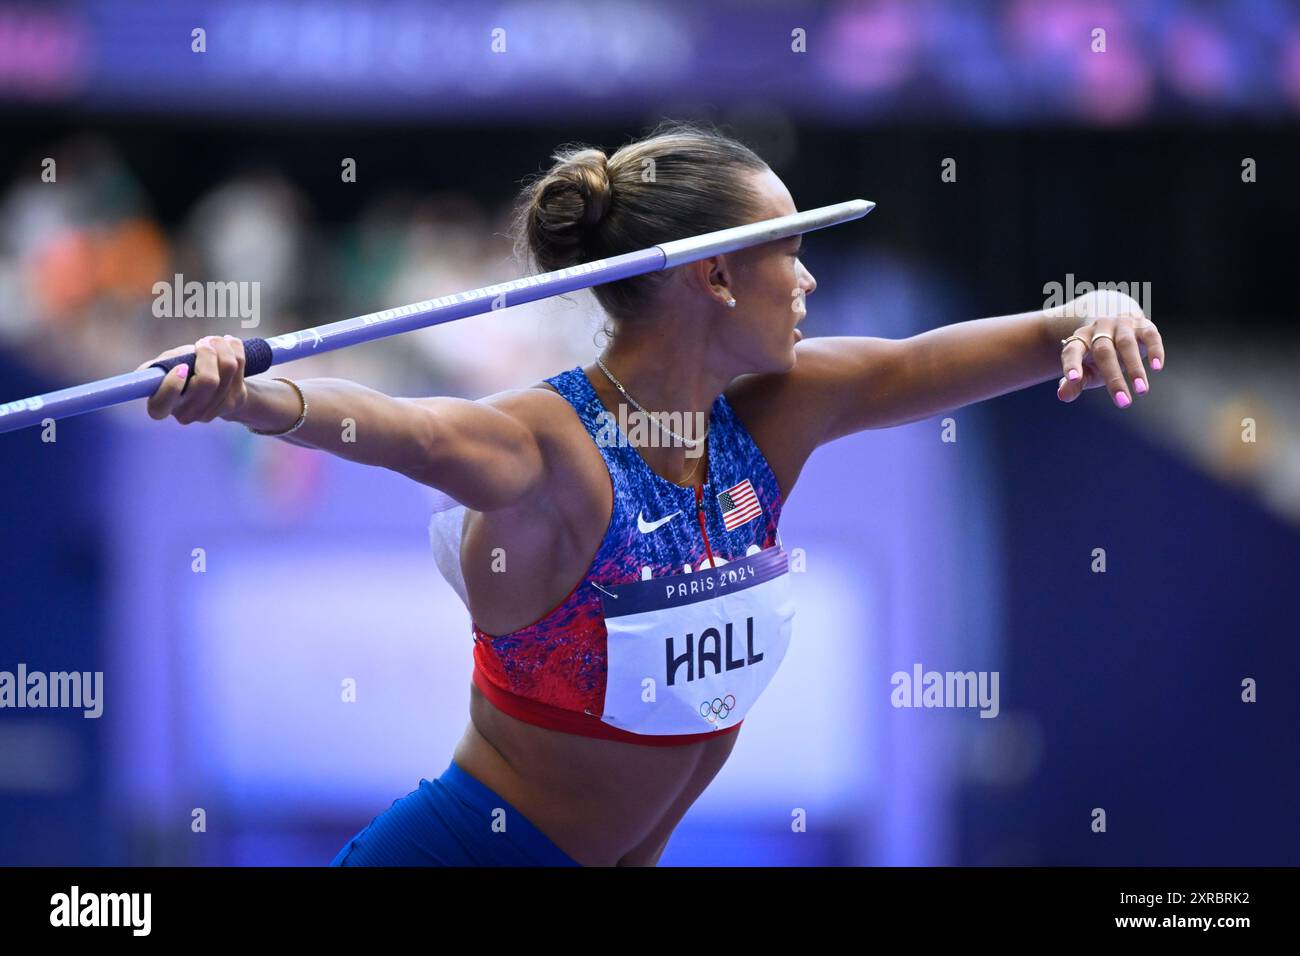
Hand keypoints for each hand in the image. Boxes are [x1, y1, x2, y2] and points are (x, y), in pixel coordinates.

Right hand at [136, 335, 247, 423]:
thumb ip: (158, 366)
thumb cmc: (180, 370)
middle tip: (203, 342)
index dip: (171, 385)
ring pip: (227, 369)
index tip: (181, 366)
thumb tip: (155, 369)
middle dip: (208, 354)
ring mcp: (213, 411)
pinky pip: (240, 367)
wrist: (212, 384)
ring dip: (222, 346)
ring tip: (215, 340)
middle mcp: (187, 414)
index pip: (160, 405)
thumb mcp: (163, 366)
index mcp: (161, 406)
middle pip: (207, 381)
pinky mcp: (234, 402)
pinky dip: (235, 348)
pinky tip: (229, 342)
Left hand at [1053, 291, 1164, 407]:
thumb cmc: (1096, 355)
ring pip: (1126, 344)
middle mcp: (1100, 328)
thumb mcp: (1085, 370)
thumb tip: (1062, 396)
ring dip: (1135, 368)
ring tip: (1141, 390)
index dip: (1071, 364)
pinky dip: (1154, 350)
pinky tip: (1156, 367)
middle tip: (1124, 402)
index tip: (1073, 379)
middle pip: (1104, 352)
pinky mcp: (1143, 325)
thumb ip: (1073, 384)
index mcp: (1080, 339)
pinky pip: (1150, 335)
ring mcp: (1122, 324)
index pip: (1072, 351)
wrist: (1115, 320)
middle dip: (1113, 378)